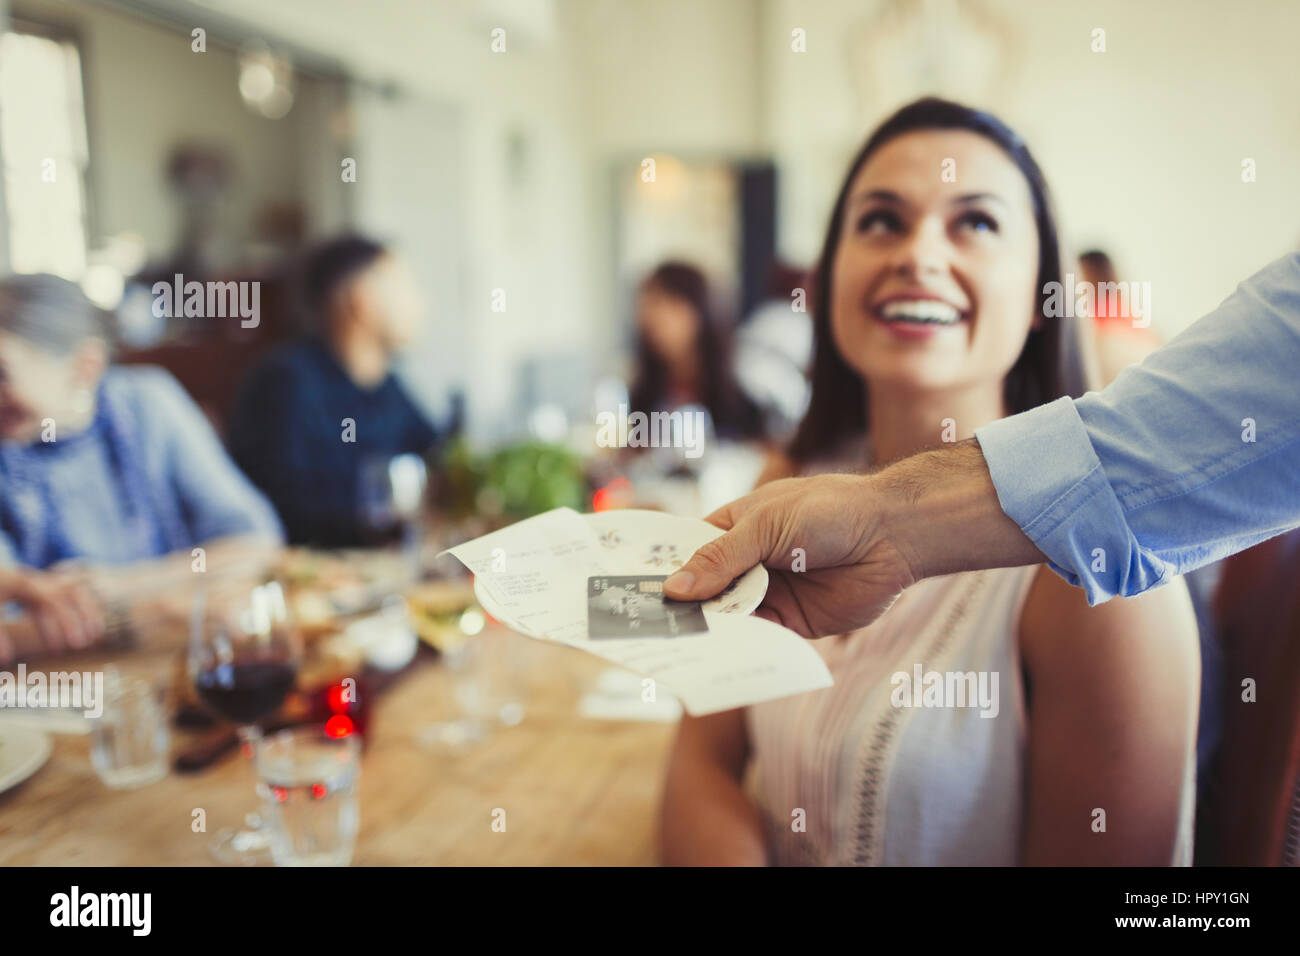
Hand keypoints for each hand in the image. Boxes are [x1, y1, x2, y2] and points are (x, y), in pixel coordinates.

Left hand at [0, 566, 107, 659]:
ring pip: (75, 589)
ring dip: (88, 611)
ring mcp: (39, 581)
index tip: (57, 650)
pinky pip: (71, 592)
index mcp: (20, 583)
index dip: (57, 624)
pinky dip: (84, 607)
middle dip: (75, 620)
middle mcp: (35, 579)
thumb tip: (7, 659)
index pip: (49, 600)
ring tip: (95, 635)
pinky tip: (91, 626)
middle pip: (66, 594)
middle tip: (80, 645)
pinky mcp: (42, 586)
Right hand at [663, 474, 917, 638]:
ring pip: (730, 618)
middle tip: (648, 631)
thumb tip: (673, 589)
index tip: (632, 595)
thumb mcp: (766, 528)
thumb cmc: (829, 511)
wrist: (894, 534)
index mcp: (735, 528)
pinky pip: (761, 638)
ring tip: (678, 648)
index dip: (664, 572)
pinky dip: (744, 646)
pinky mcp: (794, 622)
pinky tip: (723, 657)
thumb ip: (720, 560)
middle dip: (683, 608)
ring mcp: (770, 593)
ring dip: (711, 631)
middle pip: (705, 591)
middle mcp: (748, 563)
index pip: (689, 553)